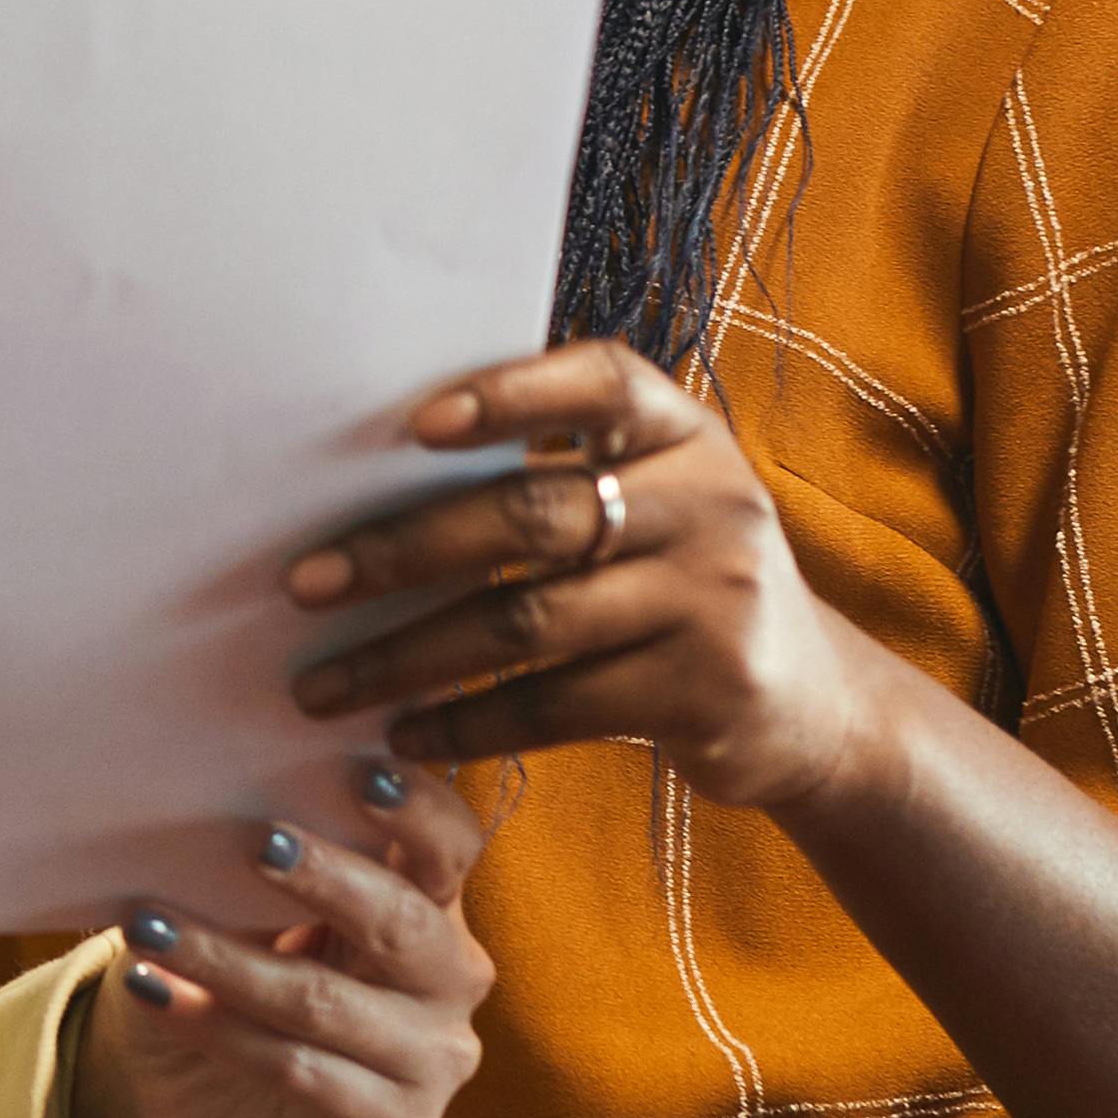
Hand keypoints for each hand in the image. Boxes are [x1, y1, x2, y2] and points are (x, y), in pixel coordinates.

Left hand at [77, 760, 495, 1117]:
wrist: (187, 1104)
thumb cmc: (225, 976)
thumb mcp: (242, 908)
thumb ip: (258, 863)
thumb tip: (213, 793)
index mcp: (428, 901)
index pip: (451, 844)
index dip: (418, 809)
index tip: (362, 771)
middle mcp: (450, 978)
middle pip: (405, 922)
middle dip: (328, 878)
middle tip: (258, 844)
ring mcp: (431, 1061)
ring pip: (326, 1002)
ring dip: (227, 961)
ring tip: (147, 926)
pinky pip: (295, 1069)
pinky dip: (214, 1027)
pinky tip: (153, 994)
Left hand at [281, 342, 910, 813]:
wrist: (815, 706)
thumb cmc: (684, 584)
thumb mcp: (655, 505)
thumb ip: (560, 474)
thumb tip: (368, 472)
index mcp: (685, 434)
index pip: (600, 383)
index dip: (509, 394)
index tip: (410, 423)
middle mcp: (709, 503)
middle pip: (530, 514)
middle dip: (401, 550)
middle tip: (302, 582)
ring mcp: (715, 598)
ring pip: (527, 622)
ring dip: (406, 656)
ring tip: (321, 684)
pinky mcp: (705, 690)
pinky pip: (557, 706)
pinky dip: (467, 724)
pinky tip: (404, 735)